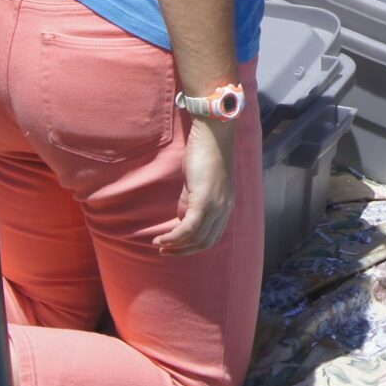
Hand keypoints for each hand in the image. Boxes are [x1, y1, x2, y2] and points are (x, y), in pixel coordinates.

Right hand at [153, 116, 236, 254]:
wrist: (213, 134)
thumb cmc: (205, 154)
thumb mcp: (198, 184)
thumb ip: (191, 203)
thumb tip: (180, 220)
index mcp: (226, 206)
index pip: (212, 236)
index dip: (194, 246)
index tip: (176, 247)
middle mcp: (225, 209)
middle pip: (205, 242)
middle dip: (184, 251)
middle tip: (165, 252)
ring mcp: (216, 206)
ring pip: (196, 238)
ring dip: (175, 246)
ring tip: (159, 245)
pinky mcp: (204, 200)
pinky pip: (188, 228)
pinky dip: (174, 237)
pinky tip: (162, 239)